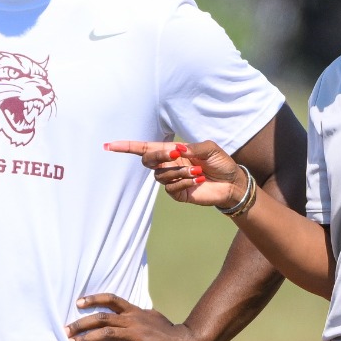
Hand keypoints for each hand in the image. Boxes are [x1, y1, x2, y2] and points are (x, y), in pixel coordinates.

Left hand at [66, 293, 202, 340]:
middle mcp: (133, 320)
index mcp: (135, 312)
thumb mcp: (153, 317)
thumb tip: (130, 312)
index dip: (93, 299)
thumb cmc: (170, 333)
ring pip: (106, 334)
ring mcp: (137, 335)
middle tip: (66, 330)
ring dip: (87, 339)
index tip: (78, 302)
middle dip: (81, 323)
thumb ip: (138, 315)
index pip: (111, 299)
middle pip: (102, 318)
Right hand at [104, 139, 244, 208]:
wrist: (231, 183)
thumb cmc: (221, 162)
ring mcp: (172, 180)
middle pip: (148, 160)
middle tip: (177, 153)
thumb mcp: (210, 148)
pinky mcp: (178, 194)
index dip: (127, 147)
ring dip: (178, 172)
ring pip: (161, 175)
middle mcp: (169, 165)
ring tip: (197, 172)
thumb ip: (193, 148)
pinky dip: (183, 183)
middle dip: (159, 155)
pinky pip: (170, 189)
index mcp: (172, 151)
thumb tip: (176, 149)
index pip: (145, 149)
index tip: (109, 146)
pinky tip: (196, 181)